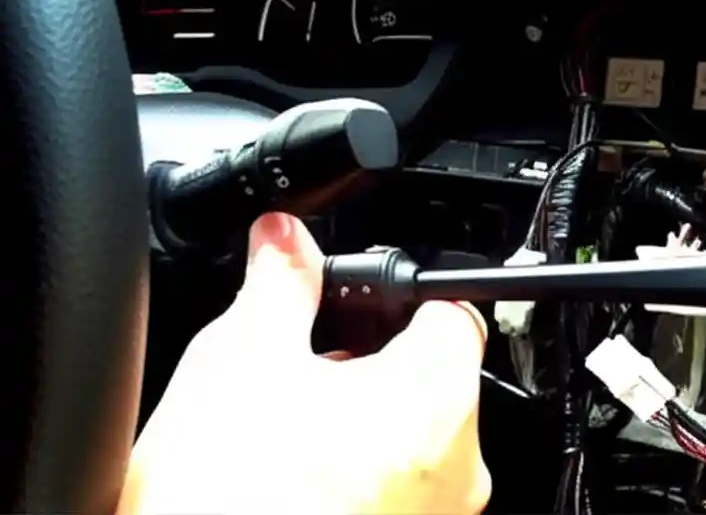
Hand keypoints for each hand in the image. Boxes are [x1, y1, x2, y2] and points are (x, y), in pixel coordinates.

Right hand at [118, 213, 490, 514]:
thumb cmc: (225, 502)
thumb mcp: (239, 361)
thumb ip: (277, 285)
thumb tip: (283, 239)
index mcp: (437, 396)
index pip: (450, 307)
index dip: (394, 291)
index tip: (346, 297)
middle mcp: (459, 466)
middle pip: (426, 377)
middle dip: (362, 364)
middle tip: (292, 374)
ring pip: (405, 441)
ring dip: (352, 427)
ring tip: (277, 441)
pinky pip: (392, 494)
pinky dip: (349, 480)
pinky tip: (286, 486)